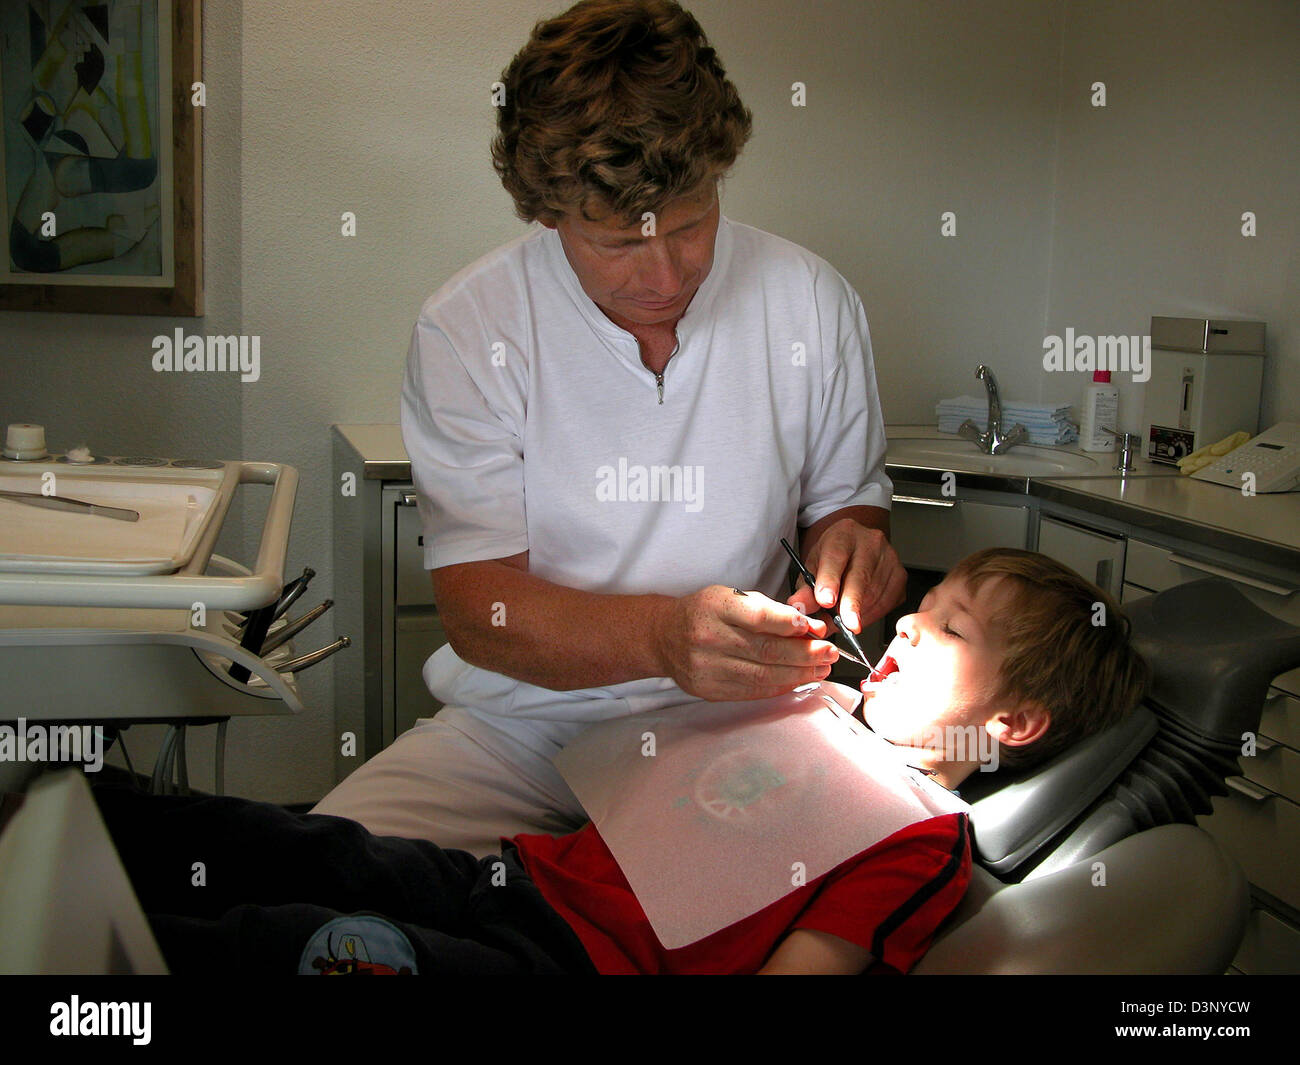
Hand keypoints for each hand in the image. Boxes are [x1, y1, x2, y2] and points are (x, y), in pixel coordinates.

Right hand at [653, 585, 837, 700]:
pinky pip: (753, 691)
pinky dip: (780, 686)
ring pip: (763, 675)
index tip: (812, 628)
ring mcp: (708, 667)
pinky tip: (797, 680)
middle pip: (766, 650)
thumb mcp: (732, 598)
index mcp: (715, 607)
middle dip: (805, 653)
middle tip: (830, 652)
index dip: (788, 624)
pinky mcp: (710, 689)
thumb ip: (771, 610)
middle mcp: (709, 637)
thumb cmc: (705, 613)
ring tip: (821, 668)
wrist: (665, 637)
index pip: (758, 617)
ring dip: (799, 673)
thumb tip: (811, 627)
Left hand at [785, 519, 905, 634]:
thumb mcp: (812, 566)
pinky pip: (887, 603)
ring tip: (840, 622)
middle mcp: (870, 542)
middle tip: (843, 625)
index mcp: (843, 534)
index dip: (830, 581)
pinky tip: (858, 616)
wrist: (855, 546)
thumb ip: (806, 588)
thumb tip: (800, 607)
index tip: (825, 601)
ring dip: (857, 615)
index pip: (836, 556)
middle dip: (850, 604)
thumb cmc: (832, 556)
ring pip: (874, 594)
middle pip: (860, 577)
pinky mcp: (900, 576)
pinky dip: (870, 615)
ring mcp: (889, 558)